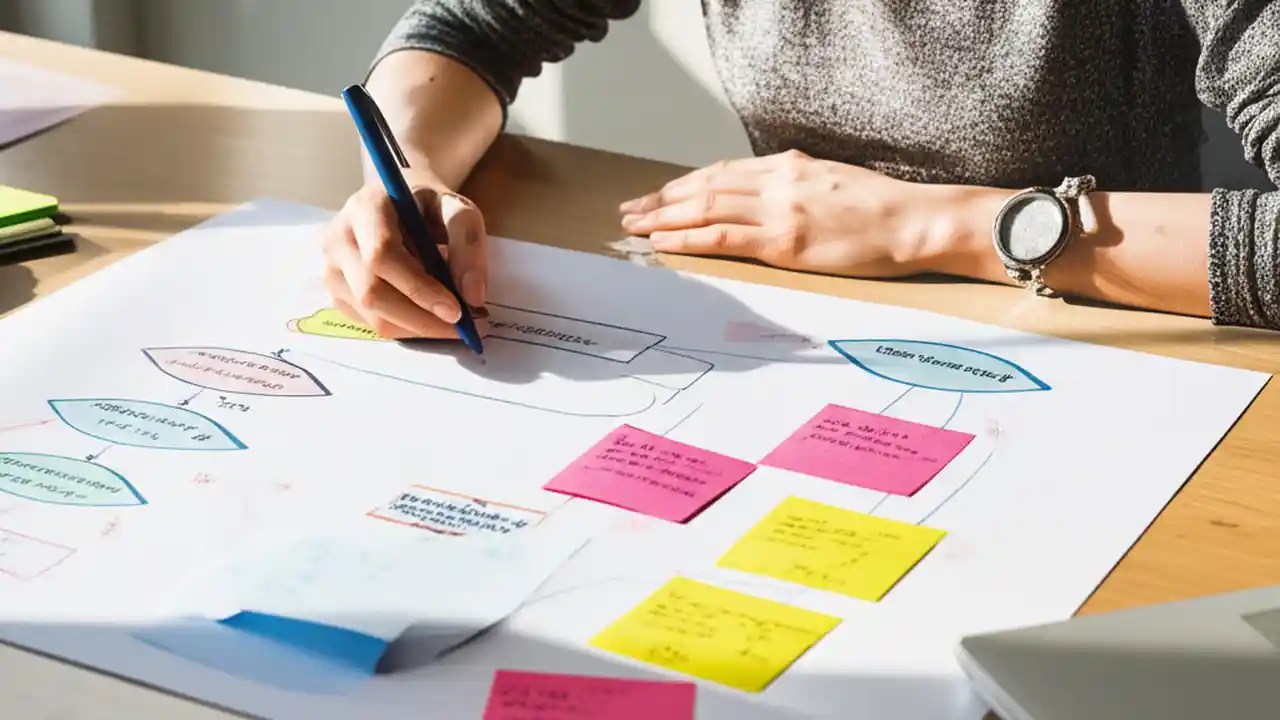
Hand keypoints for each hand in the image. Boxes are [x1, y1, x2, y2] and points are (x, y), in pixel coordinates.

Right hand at [322, 167, 487, 338]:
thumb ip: (468, 244)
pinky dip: (403, 328)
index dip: (419, 288)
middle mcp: (337, 238)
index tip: (456, 310)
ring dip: (415, 328)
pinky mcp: (335, 291)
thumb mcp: (456, 210)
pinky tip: (426, 317)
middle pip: (371, 292)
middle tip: (460, 327)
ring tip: (448, 323)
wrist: (400, 202)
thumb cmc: (428, 206)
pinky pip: (368, 323)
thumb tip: (473, 296)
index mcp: (365, 208)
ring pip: (369, 315)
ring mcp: (330, 267)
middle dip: (420, 318)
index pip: (382, 256)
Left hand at [619, 149, 950, 277]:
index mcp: (789, 166)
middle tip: (631, 210)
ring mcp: (778, 210)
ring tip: (635, 226)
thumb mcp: (832, 185)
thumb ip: (796, 188)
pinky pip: (722, 239)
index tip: (660, 193)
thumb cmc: (882, 211)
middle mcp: (777, 181)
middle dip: (663, 199)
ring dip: (664, 218)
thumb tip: (767, 201)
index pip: (723, 172)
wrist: (913, 222)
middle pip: (705, 187)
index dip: (685, 184)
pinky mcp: (784, 242)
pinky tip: (663, 243)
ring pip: (705, 209)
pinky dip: (687, 239)